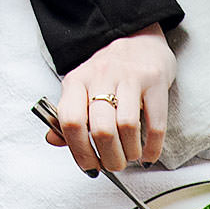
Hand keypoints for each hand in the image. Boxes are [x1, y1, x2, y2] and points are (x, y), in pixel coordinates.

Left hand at [48, 25, 175, 172]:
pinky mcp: (155, 81)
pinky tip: (148, 154)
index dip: (79, 151)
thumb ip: (68, 115)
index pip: (71, 120)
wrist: (140, 42)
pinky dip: (152, 147)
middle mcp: (101, 76)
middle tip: (113, 166)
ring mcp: (130, 77)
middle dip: (109, 157)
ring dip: (130, 152)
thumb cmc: (110, 73)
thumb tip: (53, 140)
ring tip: (130, 157)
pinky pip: (156, 124)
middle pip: (101, 128)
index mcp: (77, 80)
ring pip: (127, 126)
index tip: (89, 166)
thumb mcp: (82, 88)